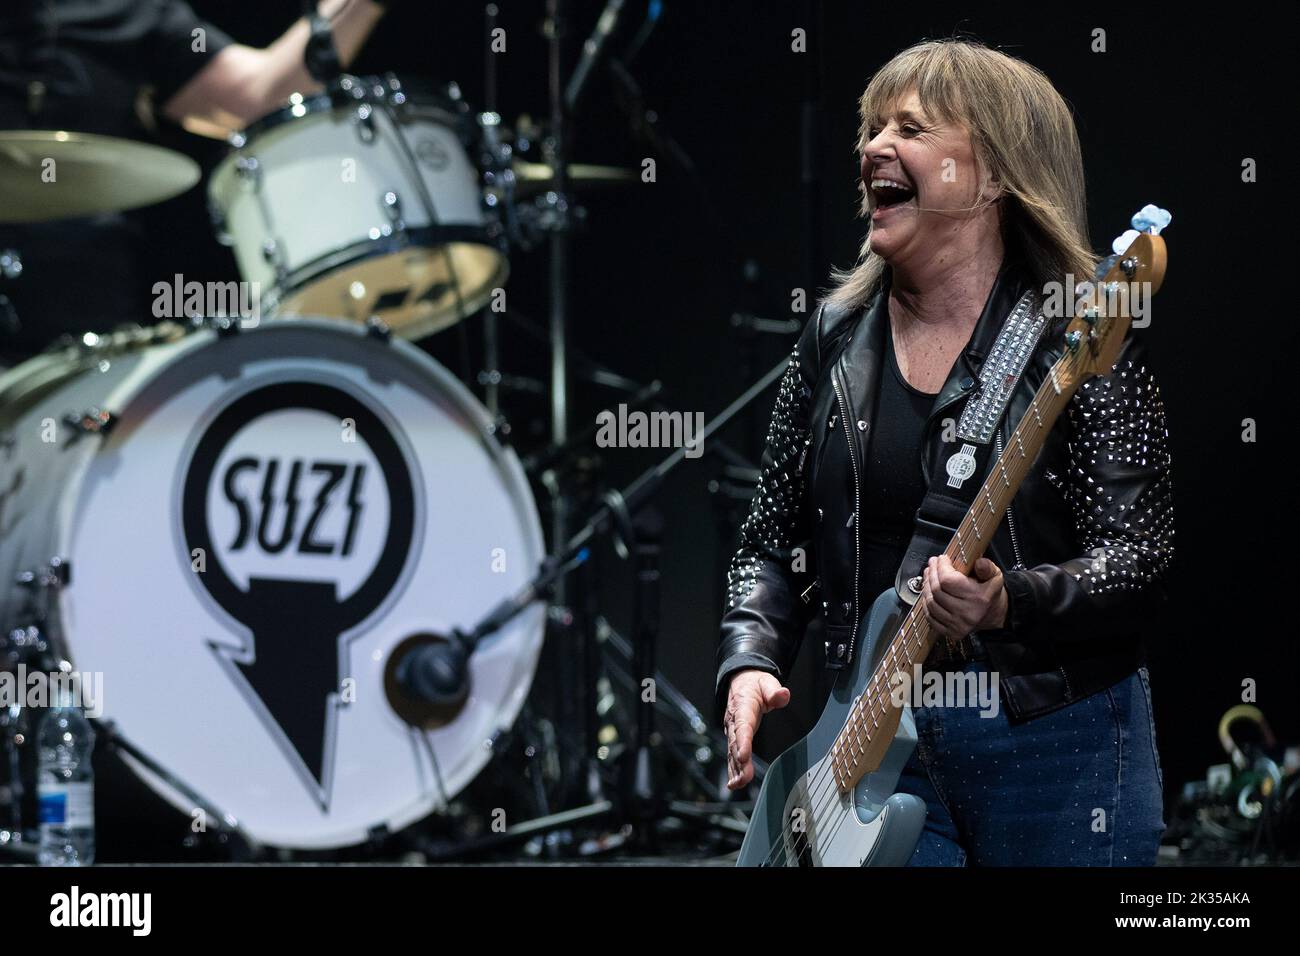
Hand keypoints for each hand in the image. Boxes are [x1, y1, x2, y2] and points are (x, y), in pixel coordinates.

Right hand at [724, 669, 790, 789]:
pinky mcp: (735, 737)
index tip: (744, 756)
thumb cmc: (755, 684)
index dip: (743, 742)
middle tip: (744, 778)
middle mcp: (734, 721)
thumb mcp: (766, 682)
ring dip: (736, 769)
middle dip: (740, 762)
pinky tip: (735, 783)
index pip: (742, 726)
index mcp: (743, 707)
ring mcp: (733, 730)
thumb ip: (774, 690)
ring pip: (733, 752)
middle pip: (736, 743)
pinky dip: (733, 769)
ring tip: (739, 784)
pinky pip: (732, 754)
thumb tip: (783, 694)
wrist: (741, 681)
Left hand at [921, 555, 1007, 639]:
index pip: (948, 580)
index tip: (941, 558)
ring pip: (931, 603)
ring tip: (929, 575)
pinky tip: (928, 593)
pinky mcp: (951, 632)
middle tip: (932, 564)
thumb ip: (987, 567)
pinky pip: (930, 617)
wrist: (994, 615)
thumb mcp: (994, 576)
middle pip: (937, 590)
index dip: (941, 567)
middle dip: (932, 574)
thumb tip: (979, 562)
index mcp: (979, 598)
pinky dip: (926, 603)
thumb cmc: (990, 593)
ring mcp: (958, 625)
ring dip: (926, 587)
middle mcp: (967, 613)